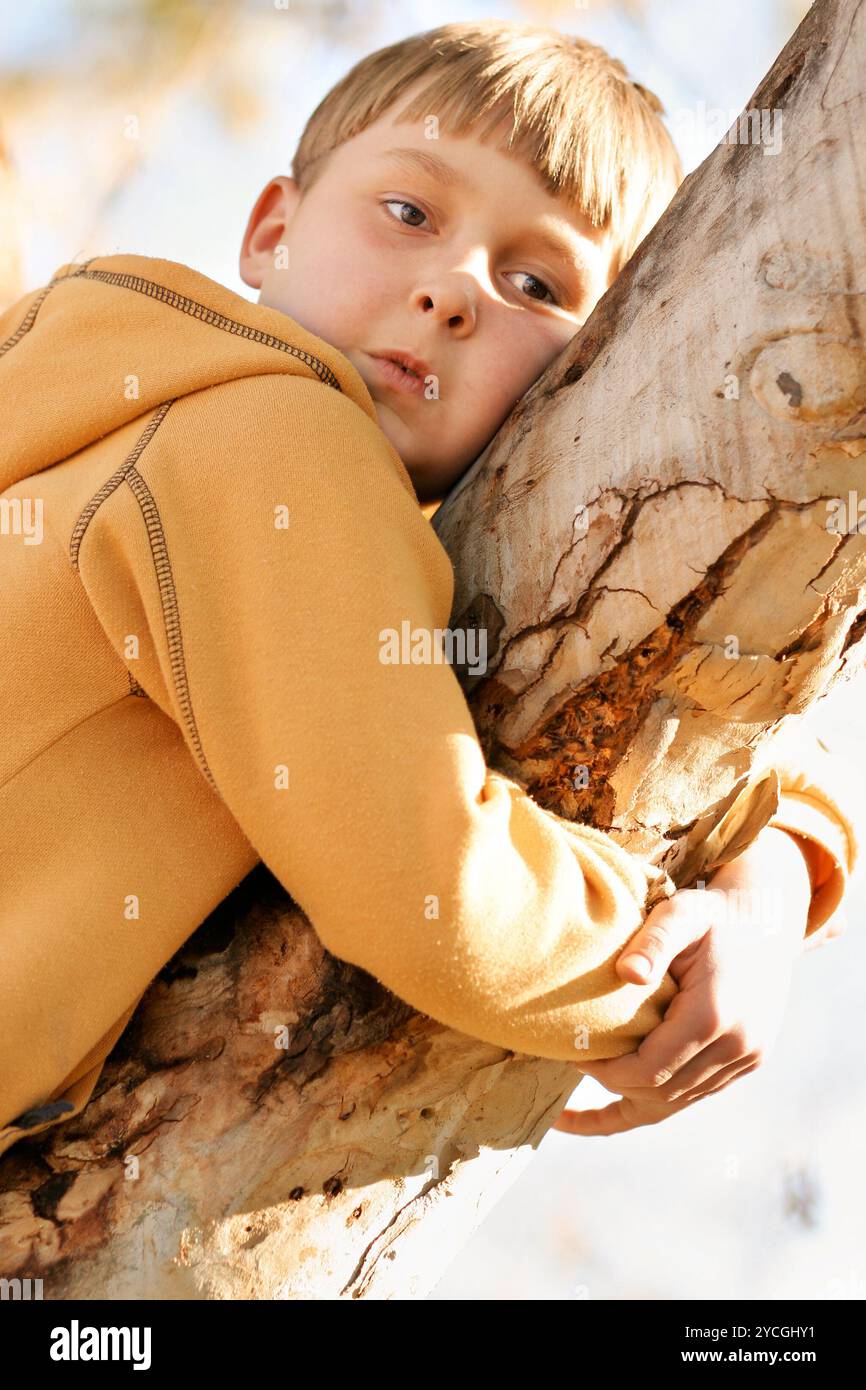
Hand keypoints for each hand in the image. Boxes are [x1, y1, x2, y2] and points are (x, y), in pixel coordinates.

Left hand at [553, 827, 812, 1136]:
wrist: (768, 920)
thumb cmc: (713, 913)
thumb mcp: (681, 914)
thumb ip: (653, 942)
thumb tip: (627, 974)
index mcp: (715, 1016)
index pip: (648, 1070)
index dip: (604, 1071)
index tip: (573, 1050)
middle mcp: (737, 1047)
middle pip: (659, 1092)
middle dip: (613, 1083)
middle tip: (576, 1058)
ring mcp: (746, 1059)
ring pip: (676, 1101)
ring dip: (632, 1096)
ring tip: (585, 1088)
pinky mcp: (746, 1062)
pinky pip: (692, 1096)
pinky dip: (652, 1105)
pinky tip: (603, 1111)